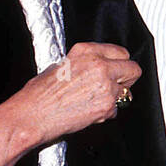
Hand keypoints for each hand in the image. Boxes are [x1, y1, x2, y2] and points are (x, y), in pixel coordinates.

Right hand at [7, 42, 140, 149]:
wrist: (32, 115)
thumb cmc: (39, 93)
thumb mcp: (61, 64)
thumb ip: (86, 63)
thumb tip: (99, 68)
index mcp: (87, 51)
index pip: (122, 52)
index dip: (120, 63)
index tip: (118, 69)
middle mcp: (99, 65)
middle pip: (133, 69)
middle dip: (126, 79)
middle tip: (116, 86)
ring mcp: (105, 85)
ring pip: (126, 92)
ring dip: (115, 97)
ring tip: (93, 101)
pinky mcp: (106, 106)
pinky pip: (116, 109)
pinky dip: (106, 112)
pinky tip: (88, 111)